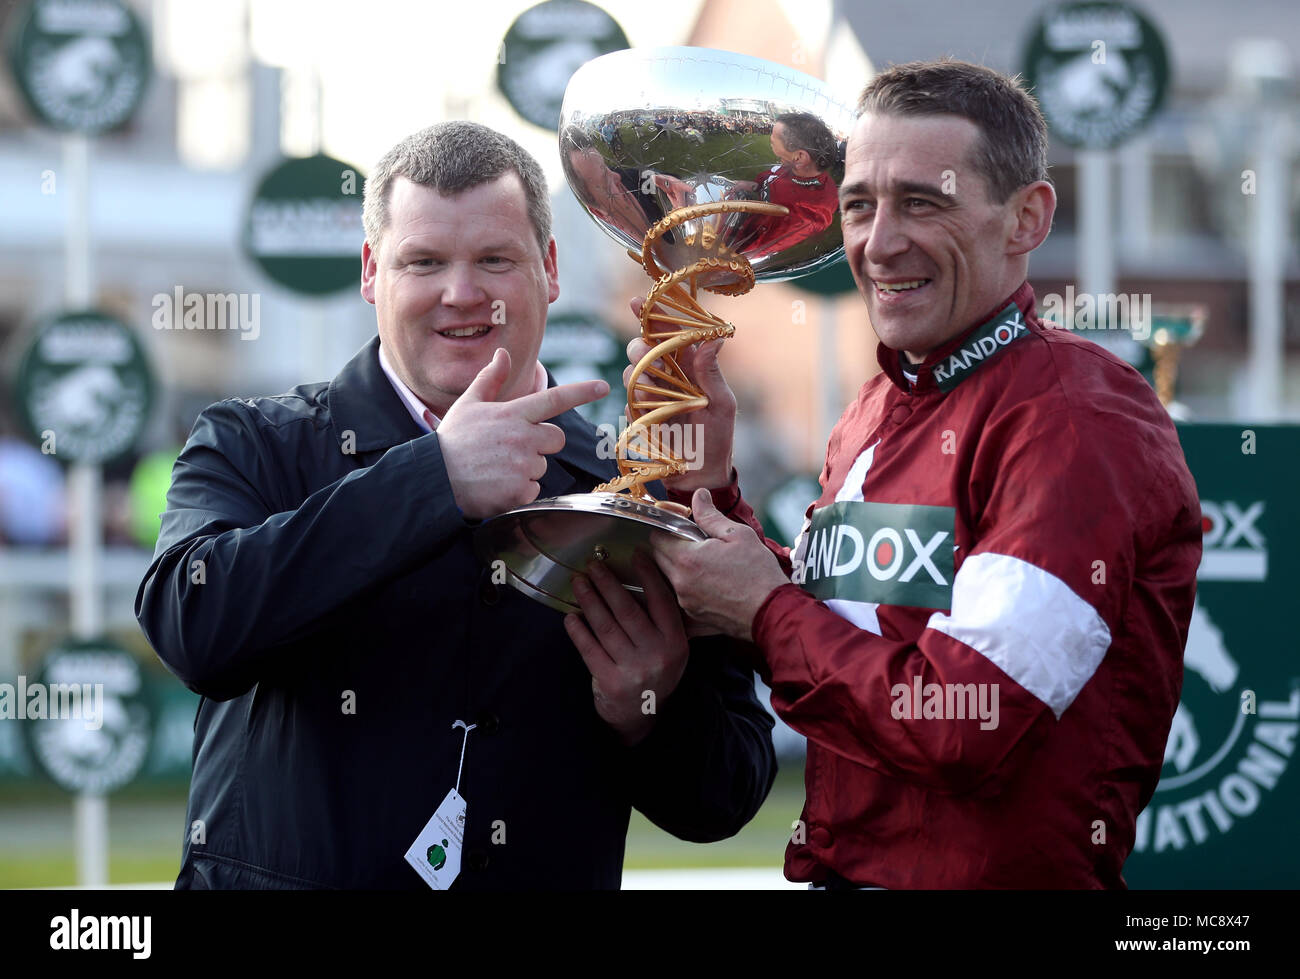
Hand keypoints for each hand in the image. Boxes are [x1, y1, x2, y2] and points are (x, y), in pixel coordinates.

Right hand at [438, 348, 608, 518]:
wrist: (434, 479)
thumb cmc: (452, 440)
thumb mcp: (469, 404)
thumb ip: (490, 379)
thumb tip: (502, 353)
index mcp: (513, 414)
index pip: (554, 399)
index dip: (581, 391)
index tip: (603, 386)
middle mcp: (522, 437)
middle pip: (555, 439)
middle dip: (540, 444)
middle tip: (510, 450)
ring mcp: (522, 465)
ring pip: (542, 466)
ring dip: (526, 470)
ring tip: (496, 469)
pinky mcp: (520, 491)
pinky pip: (533, 490)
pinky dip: (519, 492)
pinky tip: (497, 487)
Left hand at [564, 554, 688, 746]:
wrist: (641, 718)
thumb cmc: (654, 674)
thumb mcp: (671, 650)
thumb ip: (661, 623)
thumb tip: (638, 580)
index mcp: (676, 642)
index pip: (662, 601)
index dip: (648, 576)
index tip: (635, 554)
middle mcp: (658, 654)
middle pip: (628, 610)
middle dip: (608, 583)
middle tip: (594, 565)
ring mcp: (634, 669)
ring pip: (606, 626)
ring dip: (589, 600)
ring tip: (579, 582)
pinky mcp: (610, 681)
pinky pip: (589, 649)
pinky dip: (577, 630)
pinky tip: (570, 616)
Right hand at [624, 297, 736, 492]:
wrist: (701, 473)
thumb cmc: (717, 439)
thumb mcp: (721, 404)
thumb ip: (711, 373)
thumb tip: (717, 337)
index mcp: (692, 366)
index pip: (672, 333)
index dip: (654, 315)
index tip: (637, 302)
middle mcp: (670, 376)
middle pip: (644, 347)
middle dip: (640, 348)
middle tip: (645, 357)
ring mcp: (653, 394)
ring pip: (632, 371)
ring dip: (638, 377)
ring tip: (651, 392)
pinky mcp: (641, 414)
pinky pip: (628, 400)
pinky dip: (636, 403)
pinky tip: (650, 414)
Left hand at [650, 488, 788, 640]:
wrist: (773, 613)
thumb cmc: (758, 573)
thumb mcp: (738, 535)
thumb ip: (711, 515)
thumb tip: (698, 496)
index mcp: (686, 559)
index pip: (656, 537)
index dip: (667, 528)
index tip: (681, 526)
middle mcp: (679, 582)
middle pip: (659, 558)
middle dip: (671, 546)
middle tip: (696, 542)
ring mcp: (685, 601)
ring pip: (670, 577)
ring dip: (680, 567)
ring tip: (707, 563)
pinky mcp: (694, 615)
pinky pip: (682, 595)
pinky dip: (690, 585)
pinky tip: (711, 582)